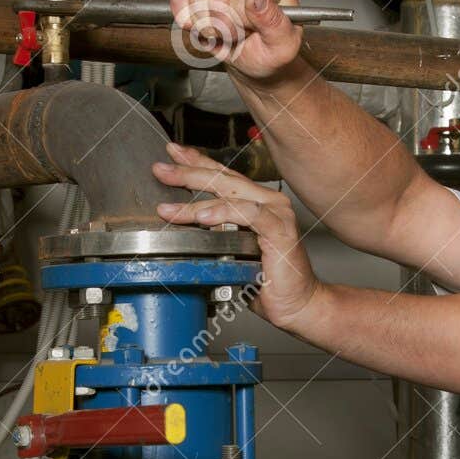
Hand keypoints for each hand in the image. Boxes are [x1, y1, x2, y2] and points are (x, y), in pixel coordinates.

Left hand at [153, 144, 320, 329]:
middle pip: (223, 179)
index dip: (197, 162)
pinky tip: (203, 217)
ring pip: (230, 196)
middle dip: (188, 172)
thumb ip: (216, 234)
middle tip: (161, 170)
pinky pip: (247, 215)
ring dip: (196, 202)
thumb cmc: (267, 282)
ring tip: (169, 209)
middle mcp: (268, 202)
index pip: (223, 176)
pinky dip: (223, 213)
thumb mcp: (232, 253)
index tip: (173, 153)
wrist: (298, 305)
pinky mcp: (280, 231)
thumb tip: (183, 225)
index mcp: (256, 203)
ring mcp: (276, 214)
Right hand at [169, 0, 302, 82]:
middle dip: (222, 25)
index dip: (237, 19)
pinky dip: (187, 16)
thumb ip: (273, 22)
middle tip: (237, 34)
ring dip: (206, 24)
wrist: (255, 59)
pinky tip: (204, 23)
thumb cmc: (270, 52)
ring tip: (225, 30)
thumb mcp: (282, 46)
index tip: (248, 31)